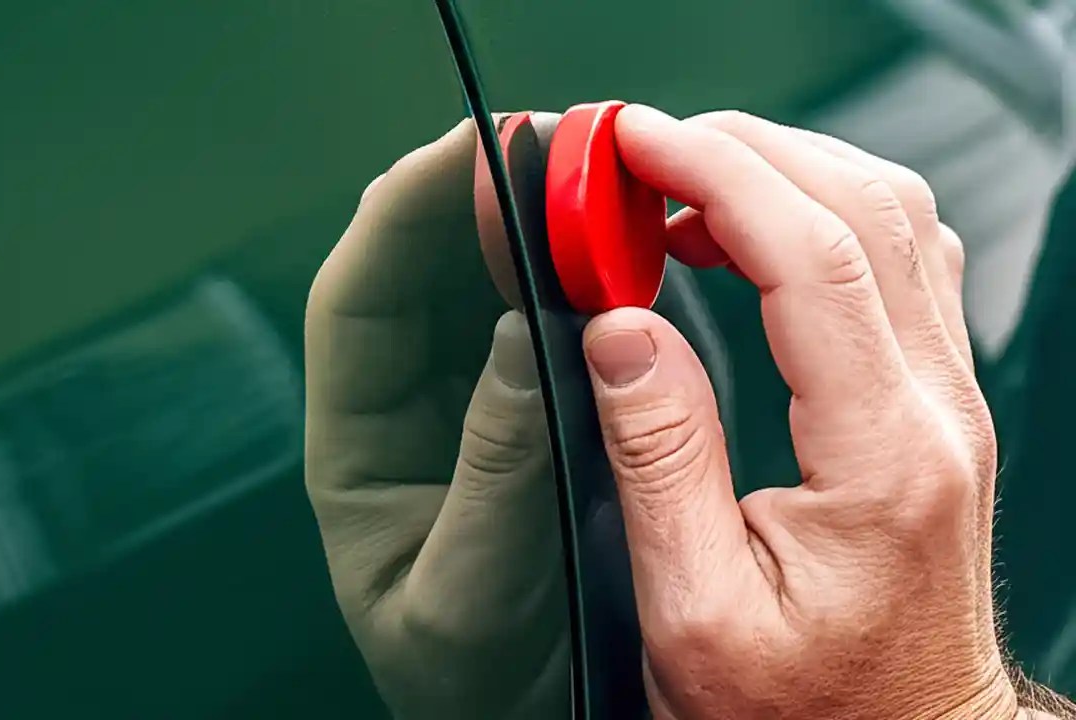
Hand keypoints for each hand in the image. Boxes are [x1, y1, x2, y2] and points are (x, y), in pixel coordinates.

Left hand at [304, 120, 568, 719]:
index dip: (404, 213)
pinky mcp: (535, 415)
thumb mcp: (471, 597)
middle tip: (551, 146)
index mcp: (356, 452)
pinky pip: (546, 322)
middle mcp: (408, 414)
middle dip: (474, 194)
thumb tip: (531, 334)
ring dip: (530, 225)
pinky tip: (614, 253)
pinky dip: (577, 276)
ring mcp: (472, 407)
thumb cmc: (473, 686)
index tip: (467, 153)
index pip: (358, 301)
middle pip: (422, 269)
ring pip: (485, 284)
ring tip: (590, 182)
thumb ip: (497, 472)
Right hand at [587, 105, 1019, 718]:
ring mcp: (942, 401)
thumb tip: (621, 329)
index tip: (634, 143)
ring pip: (890, 218)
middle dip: (742, 148)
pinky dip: (811, 213)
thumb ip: (659, 456)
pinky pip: (892, 261)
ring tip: (675, 183)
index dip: (716, 175)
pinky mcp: (927, 403)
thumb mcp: (696, 605)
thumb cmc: (803, 706)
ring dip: (781, 169)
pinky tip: (740, 235)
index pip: (811, 256)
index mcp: (880, 457)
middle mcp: (933, 412)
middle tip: (638, 149)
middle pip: (863, 207)